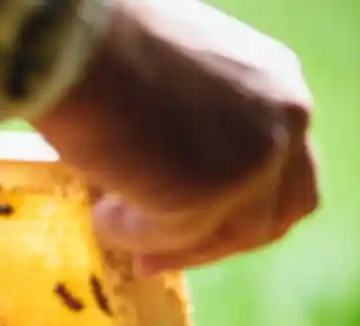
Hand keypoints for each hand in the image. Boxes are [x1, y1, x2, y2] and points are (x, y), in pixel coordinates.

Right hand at [33, 0, 318, 273]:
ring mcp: (254, 162)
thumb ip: (196, 120)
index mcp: (277, 83)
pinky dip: (131, 234)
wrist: (74, 35)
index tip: (184, 219)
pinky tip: (98, 212)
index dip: (238, 204)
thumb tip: (159, 173)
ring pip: (228, 236)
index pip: (285, 167)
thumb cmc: (105, 40)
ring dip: (169, 242)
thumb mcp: (178, 73)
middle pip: (278, 214)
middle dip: (218, 242)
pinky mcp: (210, 195)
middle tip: (157, 256)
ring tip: (110, 220)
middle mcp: (284, 121)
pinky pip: (169, 237)